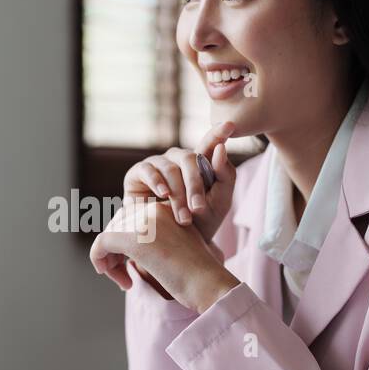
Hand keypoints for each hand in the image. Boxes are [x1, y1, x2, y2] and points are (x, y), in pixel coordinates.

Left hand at [89, 199, 238, 311]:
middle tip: (127, 277)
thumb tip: (118, 246)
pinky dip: (100, 262)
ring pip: (108, 235)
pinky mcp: (132, 238)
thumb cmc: (197, 275)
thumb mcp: (175, 248)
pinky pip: (100, 244)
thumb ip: (153, 240)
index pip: (130, 217)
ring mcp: (142, 222)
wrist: (209, 284)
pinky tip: (123, 281)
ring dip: (109, 260)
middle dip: (115, 252)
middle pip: (117, 225)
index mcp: (164, 209)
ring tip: (125, 281)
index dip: (125, 242)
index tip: (134, 266)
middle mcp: (152, 209)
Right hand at [122, 121, 237, 244]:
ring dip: (178, 194)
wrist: (170, 244)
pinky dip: (156, 182)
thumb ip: (225, 176)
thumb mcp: (219, 203)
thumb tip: (221, 149)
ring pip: (170, 168)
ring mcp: (158, 163)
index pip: (209, 143)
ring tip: (183, 218)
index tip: (230, 125)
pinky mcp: (138, 172)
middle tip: (198, 209)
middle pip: (189, 159)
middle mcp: (177, 159)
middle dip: (195, 186)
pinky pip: (148, 170)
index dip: (218, 133)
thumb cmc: (198, 223)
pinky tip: (163, 195)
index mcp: (199, 163)